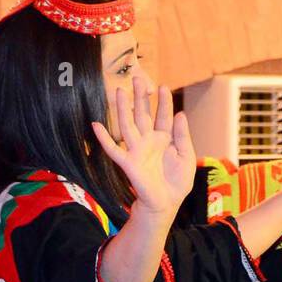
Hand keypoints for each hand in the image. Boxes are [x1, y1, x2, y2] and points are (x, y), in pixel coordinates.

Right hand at [92, 75, 195, 217]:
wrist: (167, 203)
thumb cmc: (177, 182)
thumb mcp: (186, 157)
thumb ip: (183, 136)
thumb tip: (181, 114)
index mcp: (164, 139)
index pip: (163, 116)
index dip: (163, 102)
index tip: (163, 87)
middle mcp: (149, 141)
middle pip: (143, 115)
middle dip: (141, 97)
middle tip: (138, 78)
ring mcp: (137, 150)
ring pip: (128, 125)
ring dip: (123, 109)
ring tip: (120, 91)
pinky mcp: (128, 162)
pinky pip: (113, 149)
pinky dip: (104, 138)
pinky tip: (96, 125)